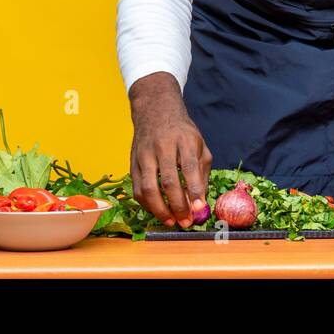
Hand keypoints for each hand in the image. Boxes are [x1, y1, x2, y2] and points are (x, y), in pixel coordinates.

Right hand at [128, 72, 212, 227]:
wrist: (155, 112)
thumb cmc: (182, 133)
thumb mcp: (199, 145)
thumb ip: (201, 172)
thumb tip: (200, 202)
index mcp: (184, 140)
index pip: (189, 167)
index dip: (194, 190)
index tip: (198, 209)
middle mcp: (162, 146)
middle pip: (168, 180)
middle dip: (177, 205)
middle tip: (185, 222)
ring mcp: (144, 154)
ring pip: (148, 187)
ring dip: (159, 209)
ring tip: (171, 221)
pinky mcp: (132, 162)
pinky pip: (137, 188)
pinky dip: (147, 204)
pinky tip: (158, 211)